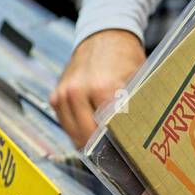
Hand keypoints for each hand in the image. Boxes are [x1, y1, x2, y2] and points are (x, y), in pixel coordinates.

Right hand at [51, 29, 144, 147]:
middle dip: (102, 150)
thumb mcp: (137, 81)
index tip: (126, 159)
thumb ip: (133, 108)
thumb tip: (139, 137)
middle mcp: (77, 92)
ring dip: (88, 142)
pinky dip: (78, 130)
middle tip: (117, 158)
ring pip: (74, 135)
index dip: (117, 147)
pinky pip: (66, 125)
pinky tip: (93, 129)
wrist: (104, 35)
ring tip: (105, 145)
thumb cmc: (124, 58)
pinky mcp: (55, 97)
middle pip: (88, 139)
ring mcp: (63, 95)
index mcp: (101, 88)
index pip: (107, 132)